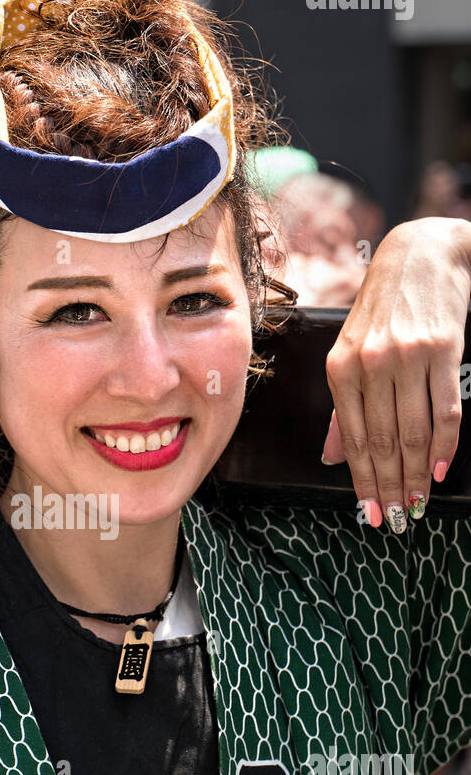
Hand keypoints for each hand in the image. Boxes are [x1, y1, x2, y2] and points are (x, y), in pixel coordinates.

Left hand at [320, 217, 470, 531]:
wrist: (420, 254)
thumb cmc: (383, 308)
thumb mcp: (350, 351)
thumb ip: (342, 406)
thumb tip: (330, 457)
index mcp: (340, 368)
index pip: (351, 439)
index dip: (362, 481)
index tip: (369, 514)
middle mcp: (370, 364)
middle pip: (381, 442)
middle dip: (388, 487)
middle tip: (395, 520)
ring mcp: (406, 356)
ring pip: (412, 431)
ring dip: (416, 475)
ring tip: (417, 504)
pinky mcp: (442, 349)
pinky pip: (445, 408)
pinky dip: (444, 444)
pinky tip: (440, 470)